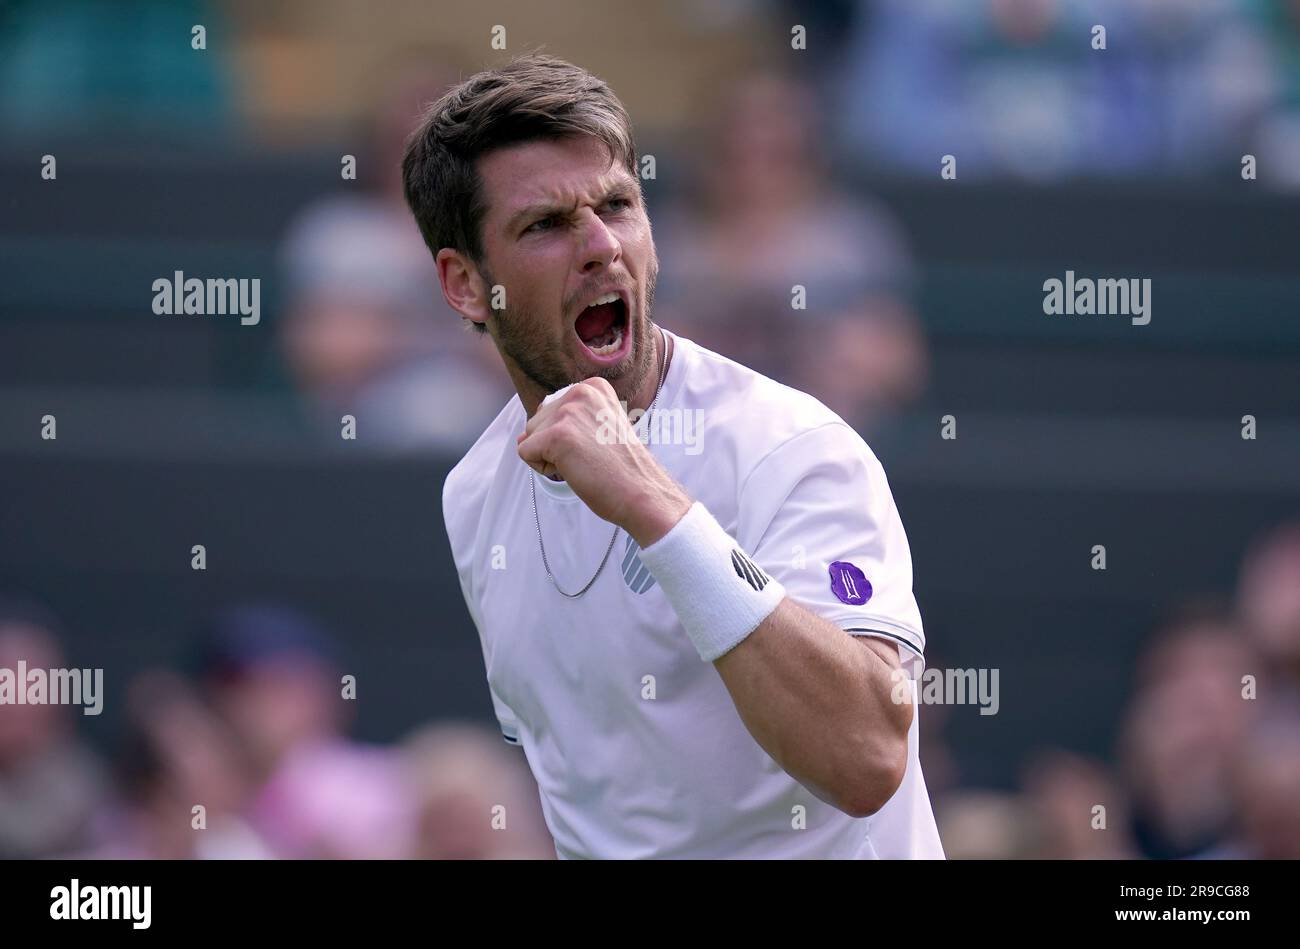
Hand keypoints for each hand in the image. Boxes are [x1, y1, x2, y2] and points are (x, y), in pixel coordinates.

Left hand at [516, 377, 691, 545]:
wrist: (641, 491)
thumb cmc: (622, 468)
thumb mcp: (597, 430)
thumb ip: (562, 424)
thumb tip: (520, 437)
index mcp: (593, 387)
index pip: (552, 411)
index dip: (566, 436)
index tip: (595, 446)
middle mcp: (580, 392)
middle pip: (537, 421)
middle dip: (554, 446)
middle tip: (589, 457)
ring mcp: (568, 411)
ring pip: (529, 437)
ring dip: (550, 457)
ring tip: (583, 462)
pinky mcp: (557, 434)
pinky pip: (525, 453)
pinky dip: (543, 468)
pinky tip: (573, 469)